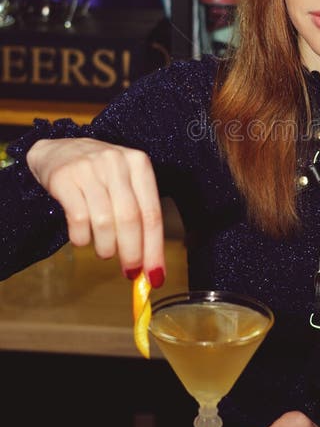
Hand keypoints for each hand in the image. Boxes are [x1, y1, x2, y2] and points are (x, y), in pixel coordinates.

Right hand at [27, 137, 164, 283]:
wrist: (57, 151)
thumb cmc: (98, 174)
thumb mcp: (124, 182)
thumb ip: (139, 216)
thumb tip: (149, 264)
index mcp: (139, 164)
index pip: (152, 213)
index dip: (155, 248)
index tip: (155, 276)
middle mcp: (116, 162)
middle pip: (130, 219)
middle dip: (132, 253)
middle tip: (130, 272)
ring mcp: (89, 168)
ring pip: (105, 221)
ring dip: (107, 248)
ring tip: (105, 252)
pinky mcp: (64, 178)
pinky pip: (78, 219)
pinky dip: (82, 239)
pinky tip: (83, 240)